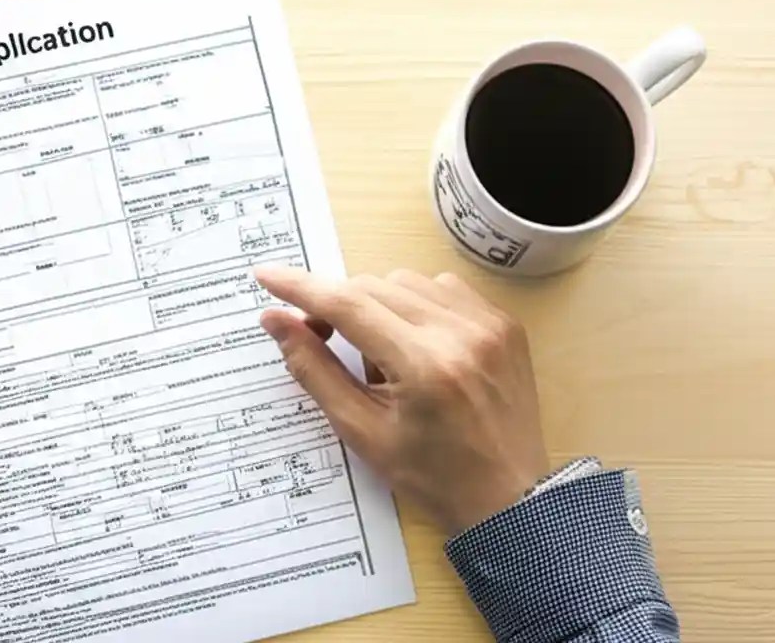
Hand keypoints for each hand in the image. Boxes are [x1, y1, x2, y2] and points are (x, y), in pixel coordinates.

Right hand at [255, 267, 548, 534]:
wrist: (508, 498)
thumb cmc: (430, 475)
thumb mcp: (360, 430)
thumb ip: (314, 370)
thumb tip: (274, 320)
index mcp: (423, 365)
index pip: (348, 305)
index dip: (301, 287)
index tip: (266, 276)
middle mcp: (460, 333)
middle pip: (373, 287)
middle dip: (337, 306)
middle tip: (321, 340)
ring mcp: (488, 323)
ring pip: (406, 282)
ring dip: (377, 305)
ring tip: (382, 357)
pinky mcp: (505, 323)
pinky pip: (444, 289)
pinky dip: (416, 306)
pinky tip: (415, 344)